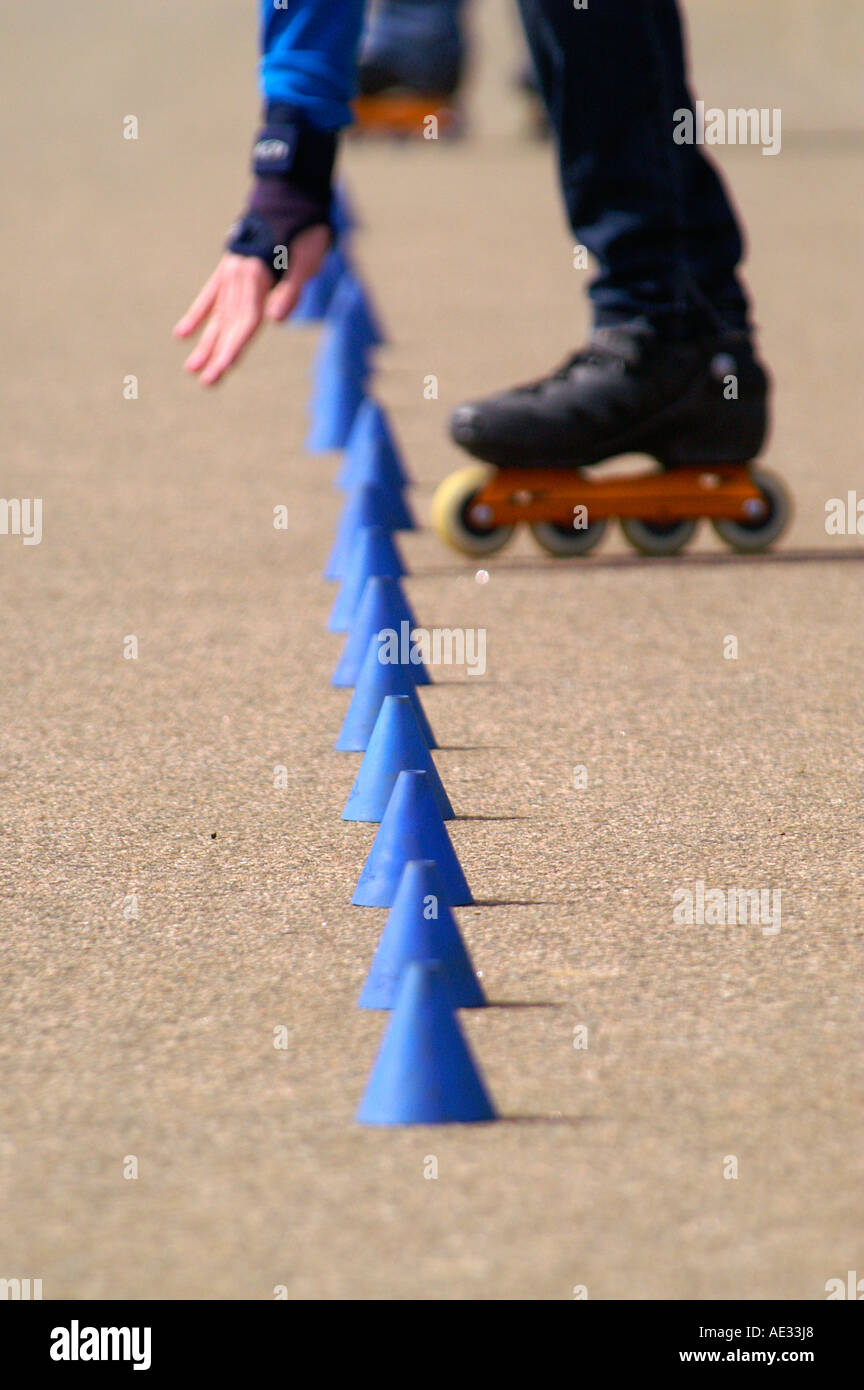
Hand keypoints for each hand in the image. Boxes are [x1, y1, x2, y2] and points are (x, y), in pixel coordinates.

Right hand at [173, 224, 330, 385]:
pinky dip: (198, 315)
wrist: (289, 195)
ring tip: (192, 369)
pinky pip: (210, 296)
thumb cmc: (306, 230)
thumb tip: (276, 319)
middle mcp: (238, 276)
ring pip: (217, 315)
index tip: (225, 369)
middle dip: (218, 354)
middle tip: (207, 383)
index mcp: (257, 276)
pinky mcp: (229, 269)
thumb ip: (292, 289)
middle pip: (229, 323)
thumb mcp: (307, 258)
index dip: (236, 347)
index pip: (246, 321)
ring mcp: (230, 273)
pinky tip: (183, 335)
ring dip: (206, 343)